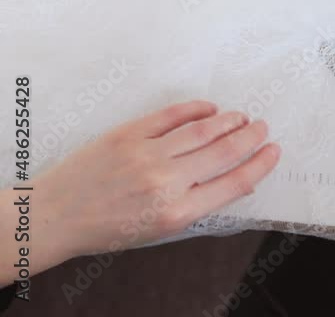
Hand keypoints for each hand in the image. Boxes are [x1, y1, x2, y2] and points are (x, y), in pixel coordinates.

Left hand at [7, 101, 279, 281]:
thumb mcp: (160, 229)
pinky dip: (195, 109)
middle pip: (223, 152)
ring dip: (228, 121)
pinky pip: (170, 115)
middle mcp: (165, 182)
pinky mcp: (127, 134)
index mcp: (177, 213)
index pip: (233, 183)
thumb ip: (199, 205)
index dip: (260, 164)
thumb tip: (239, 181)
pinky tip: (209, 108)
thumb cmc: (109, 228)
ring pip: (201, 130)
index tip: (273, 151)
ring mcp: (146, 155)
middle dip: (249, 137)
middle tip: (262, 127)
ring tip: (241, 116)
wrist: (56, 215)